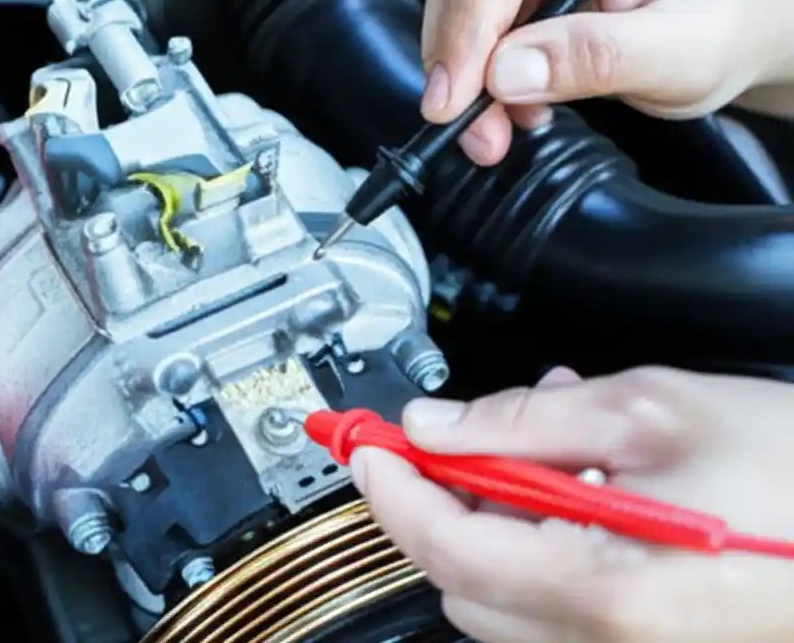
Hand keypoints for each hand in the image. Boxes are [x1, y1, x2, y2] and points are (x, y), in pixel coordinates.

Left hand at [354, 366, 793, 641]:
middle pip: (462, 580)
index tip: (365, 447)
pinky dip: (542, 551)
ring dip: (496, 523)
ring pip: (503, 600)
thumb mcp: (655, 409)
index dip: (391, 489)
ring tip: (546, 450)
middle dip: (444, 504)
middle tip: (462, 439)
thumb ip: (524, 417)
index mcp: (601, 588)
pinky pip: (557, 611)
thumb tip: (435, 424)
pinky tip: (582, 490)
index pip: (443, 543)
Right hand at [422, 0, 793, 164]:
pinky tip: (506, 108)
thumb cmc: (729, 27)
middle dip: (455, 55)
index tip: (454, 94)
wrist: (741, 35)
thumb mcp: (682, 51)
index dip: (471, 22)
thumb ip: (597, 56)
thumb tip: (507, 73)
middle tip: (460, 122)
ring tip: (489, 131)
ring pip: (463, 1)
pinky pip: (476, 27)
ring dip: (461, 74)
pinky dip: (477, 79)